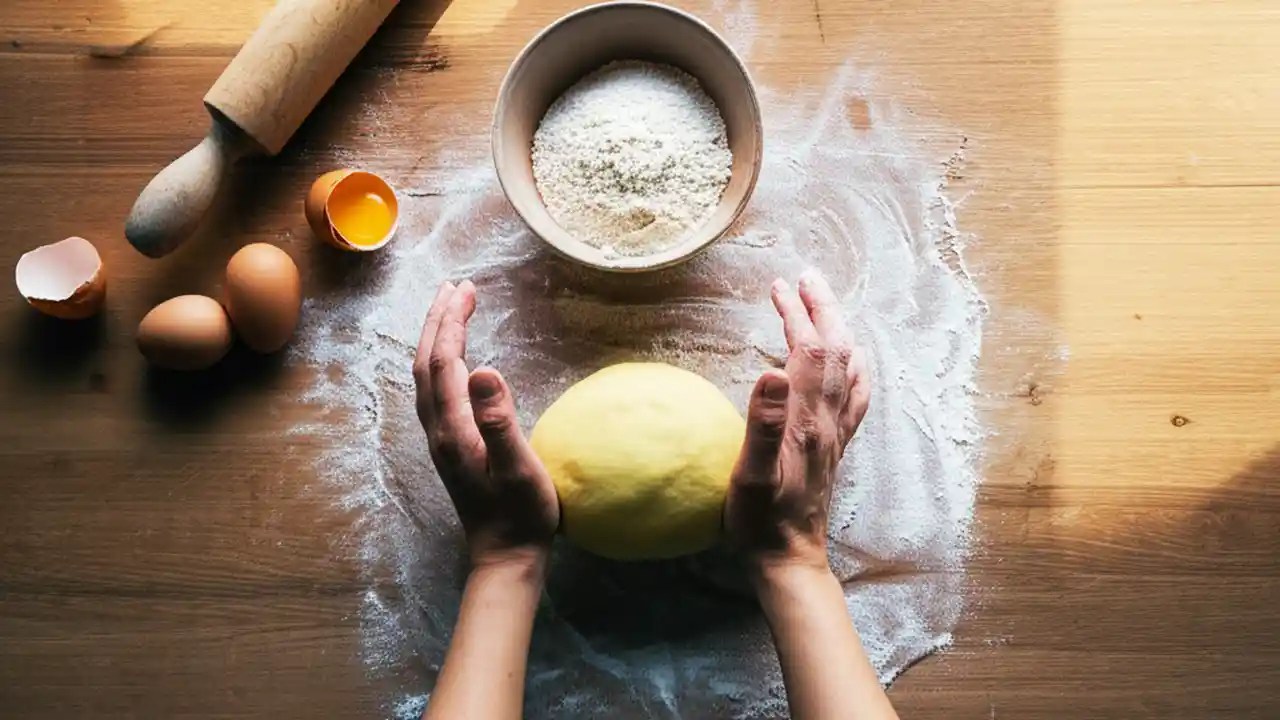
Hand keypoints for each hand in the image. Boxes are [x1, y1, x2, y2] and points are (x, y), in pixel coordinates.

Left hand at [413, 280, 559, 570]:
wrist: (505, 558)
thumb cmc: (521, 515)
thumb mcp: (518, 468)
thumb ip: (500, 420)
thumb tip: (484, 368)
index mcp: (453, 428)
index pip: (445, 360)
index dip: (453, 321)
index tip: (468, 289)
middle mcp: (439, 430)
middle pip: (428, 363)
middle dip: (440, 320)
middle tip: (458, 286)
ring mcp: (441, 440)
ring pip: (427, 376)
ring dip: (437, 338)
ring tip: (453, 310)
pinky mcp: (450, 447)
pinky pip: (435, 390)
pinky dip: (442, 361)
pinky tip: (457, 359)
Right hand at [725, 272, 870, 574]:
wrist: (790, 559)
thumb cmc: (761, 521)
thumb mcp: (751, 474)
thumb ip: (762, 423)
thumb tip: (770, 369)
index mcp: (805, 420)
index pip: (807, 351)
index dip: (795, 314)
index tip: (779, 286)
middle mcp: (828, 421)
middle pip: (835, 351)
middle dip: (822, 309)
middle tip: (805, 277)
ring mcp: (836, 434)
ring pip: (848, 368)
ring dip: (837, 329)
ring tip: (823, 304)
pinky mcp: (836, 447)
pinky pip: (855, 396)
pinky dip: (854, 367)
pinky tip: (852, 362)